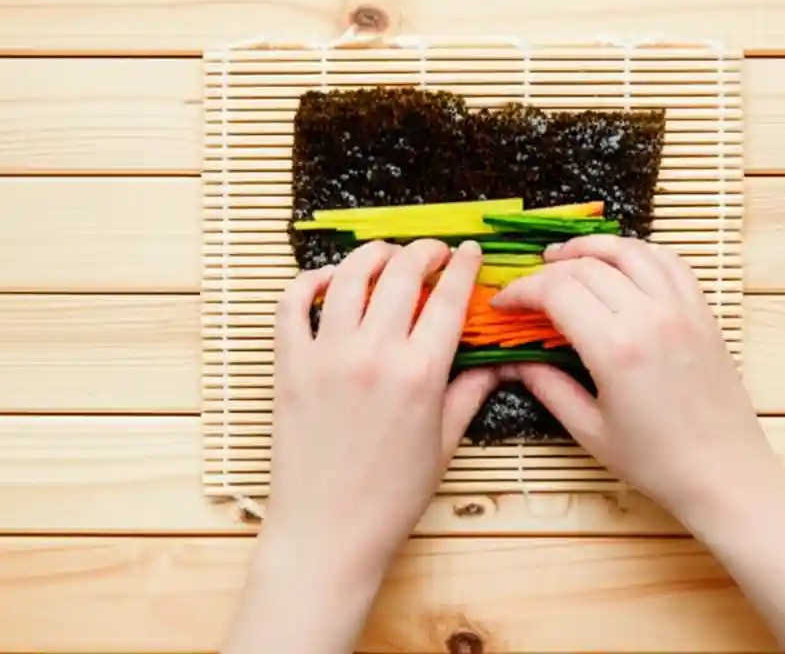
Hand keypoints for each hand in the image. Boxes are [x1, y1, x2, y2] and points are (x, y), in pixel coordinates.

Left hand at [267, 238, 497, 574]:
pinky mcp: (289, 365)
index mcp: (420, 372)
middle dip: (424, 252)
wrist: (328, 533)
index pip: (448, 297)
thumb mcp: (444, 444)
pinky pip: (293, 303)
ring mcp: (326, 355)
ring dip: (374, 255)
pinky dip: (310, 280)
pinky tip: (329, 280)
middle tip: (433, 252)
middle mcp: (373, 353)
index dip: (462, 267)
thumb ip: (468, 393)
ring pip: (350, 276)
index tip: (468, 252)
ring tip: (387, 255)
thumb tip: (495, 363)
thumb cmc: (391, 498)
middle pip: (402, 274)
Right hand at [490, 235, 774, 520]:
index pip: (556, 291)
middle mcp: (649, 317)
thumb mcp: (590, 431)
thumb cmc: (656, 462)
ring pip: (630, 252)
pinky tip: (620, 262)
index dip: (522, 290)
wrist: (724, 473)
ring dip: (592, 248)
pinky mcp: (703, 313)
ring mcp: (681, 310)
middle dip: (548, 270)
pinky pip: (670, 263)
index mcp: (615, 348)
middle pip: (587, 267)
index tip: (503, 304)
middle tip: (528, 288)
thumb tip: (515, 361)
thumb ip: (549, 387)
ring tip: (565, 257)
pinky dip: (640, 253)